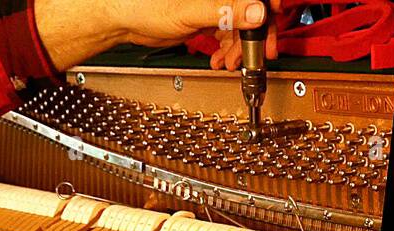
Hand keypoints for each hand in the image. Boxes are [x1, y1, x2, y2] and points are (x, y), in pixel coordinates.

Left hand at [34, 0, 278, 71]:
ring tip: (231, 62)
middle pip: (252, 10)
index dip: (267, 9)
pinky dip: (227, 49)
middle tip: (260, 54)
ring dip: (239, 47)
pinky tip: (222, 61)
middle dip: (255, 35)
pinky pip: (227, 33)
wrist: (122, 19)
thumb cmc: (144, 5)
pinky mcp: (207, 16)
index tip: (271, 25)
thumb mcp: (190, 11)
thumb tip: (256, 11)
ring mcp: (214, 3)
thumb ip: (226, 11)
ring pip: (240, 25)